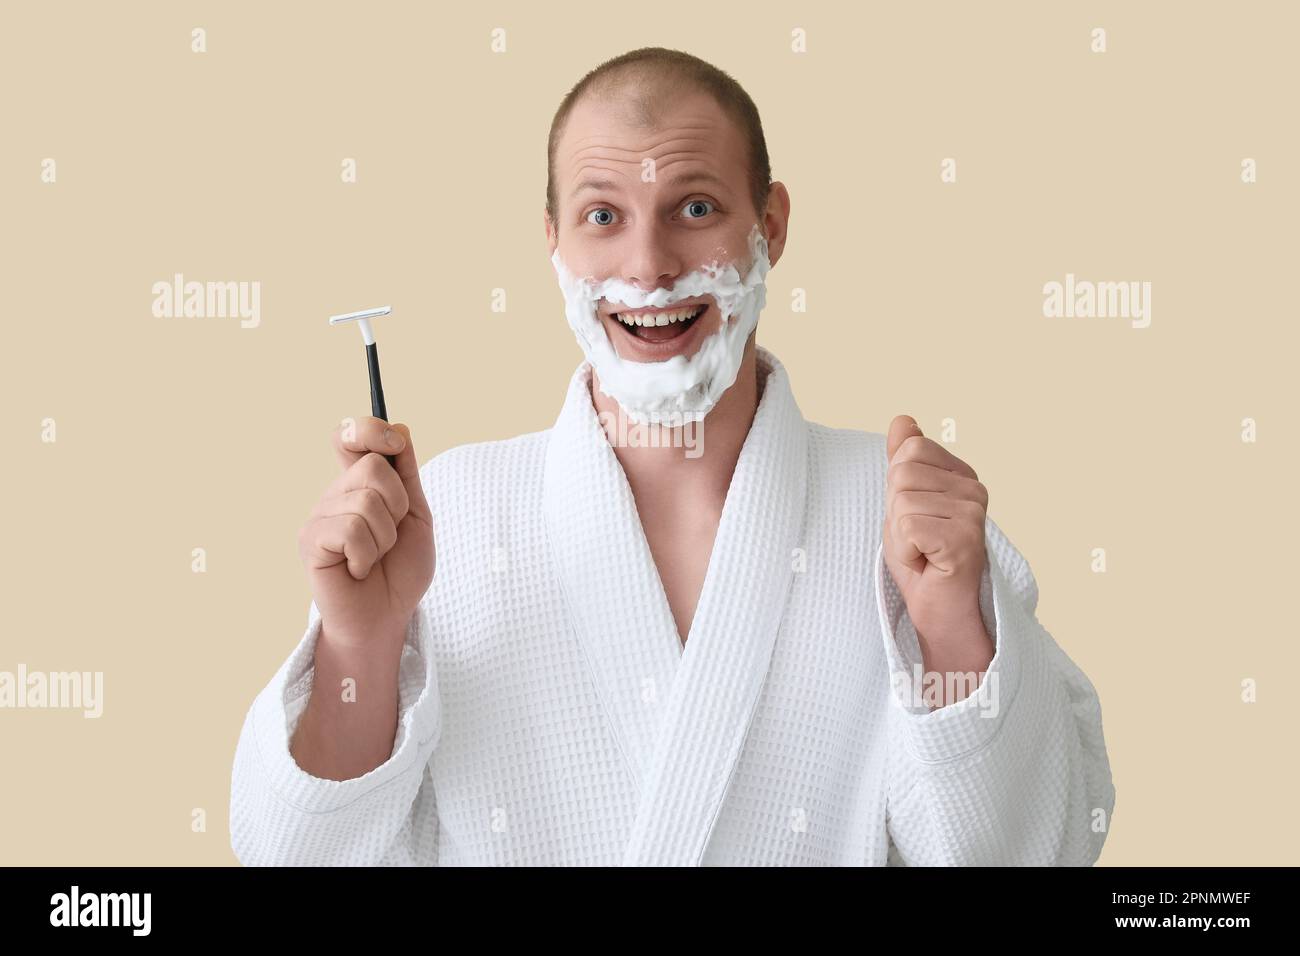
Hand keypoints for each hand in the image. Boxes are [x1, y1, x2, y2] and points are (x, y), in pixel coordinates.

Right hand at [297, 417, 434, 649]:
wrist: (387, 617)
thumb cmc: (400, 570)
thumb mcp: (416, 516)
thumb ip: (407, 475)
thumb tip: (400, 428)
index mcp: (359, 483)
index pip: (351, 434)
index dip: (372, 429)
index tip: (395, 445)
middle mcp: (335, 494)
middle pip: (374, 467)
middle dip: (398, 505)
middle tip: (390, 536)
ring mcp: (319, 516)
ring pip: (367, 502)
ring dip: (385, 538)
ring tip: (375, 558)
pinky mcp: (310, 542)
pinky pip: (350, 530)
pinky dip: (367, 554)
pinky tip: (358, 569)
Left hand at [882, 415, 990, 667]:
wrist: (939, 611)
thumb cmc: (922, 560)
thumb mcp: (903, 503)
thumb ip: (903, 461)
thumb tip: (902, 419)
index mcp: (962, 476)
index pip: (909, 451)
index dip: (897, 490)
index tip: (914, 521)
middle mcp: (975, 490)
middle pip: (902, 474)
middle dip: (895, 512)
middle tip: (917, 542)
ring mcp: (973, 514)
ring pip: (902, 501)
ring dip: (899, 536)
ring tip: (922, 553)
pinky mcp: (964, 539)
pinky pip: (907, 527)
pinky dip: (905, 551)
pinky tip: (926, 564)